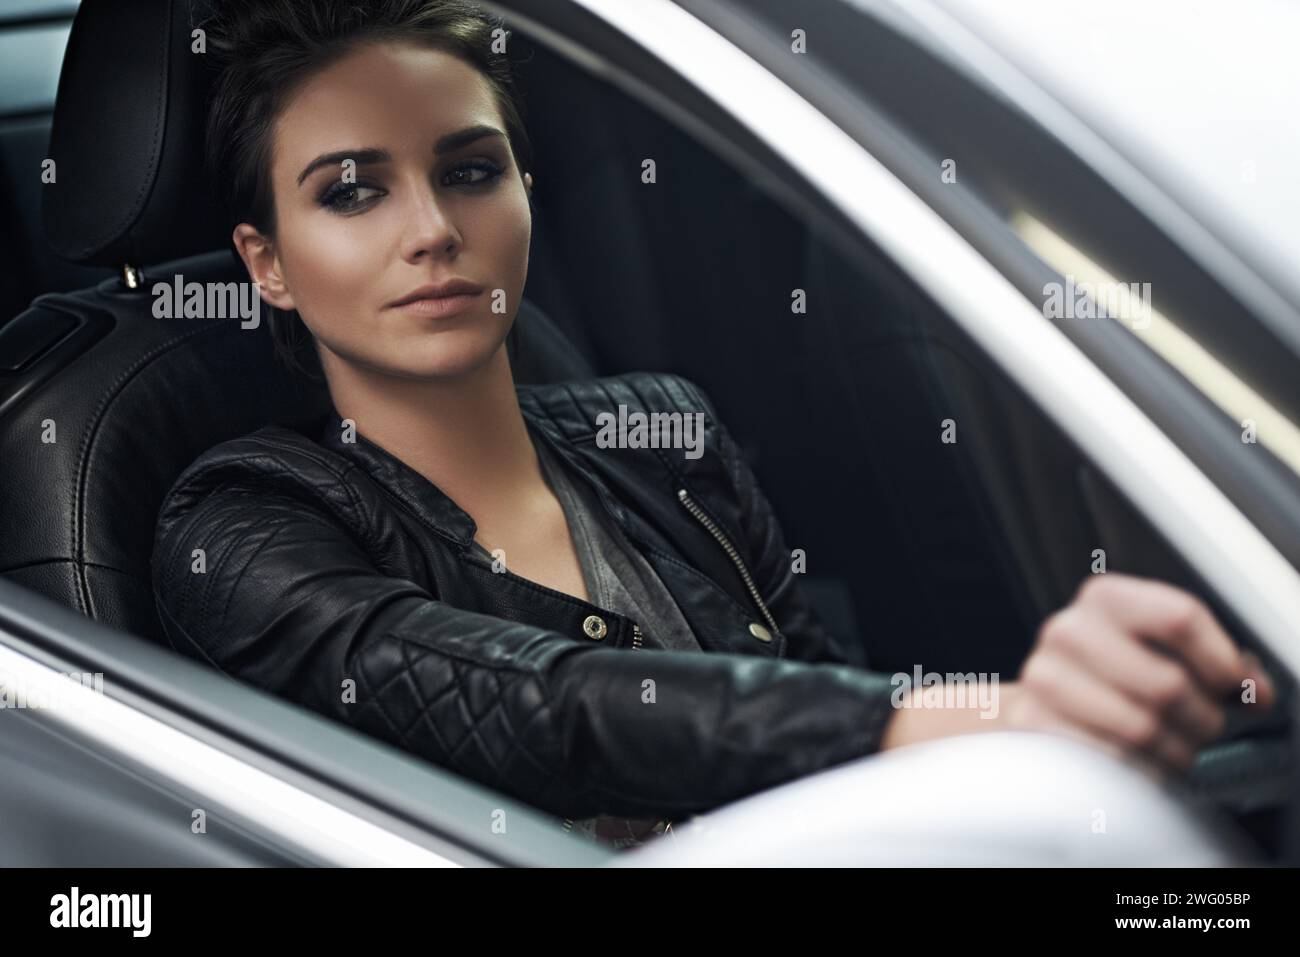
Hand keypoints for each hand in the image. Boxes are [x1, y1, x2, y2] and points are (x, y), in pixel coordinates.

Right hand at [1004, 573, 1275, 773]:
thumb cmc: (1115, 676)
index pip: (1179, 618)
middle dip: (1202, 718)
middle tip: (1204, 727)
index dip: (1223, 663)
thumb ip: (1214, 662)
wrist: (1047, 703)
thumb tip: (1255, 690)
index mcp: (1106, 598)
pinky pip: (1110, 761)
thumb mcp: (1162, 649)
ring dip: (1174, 751)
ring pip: (1142, 729)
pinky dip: (1138, 771)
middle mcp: (1068, 631)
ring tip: (1173, 747)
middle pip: (1167, 683)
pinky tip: (1141, 761)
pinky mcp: (1033, 726)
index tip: (1238, 689)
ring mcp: (1045, 678)